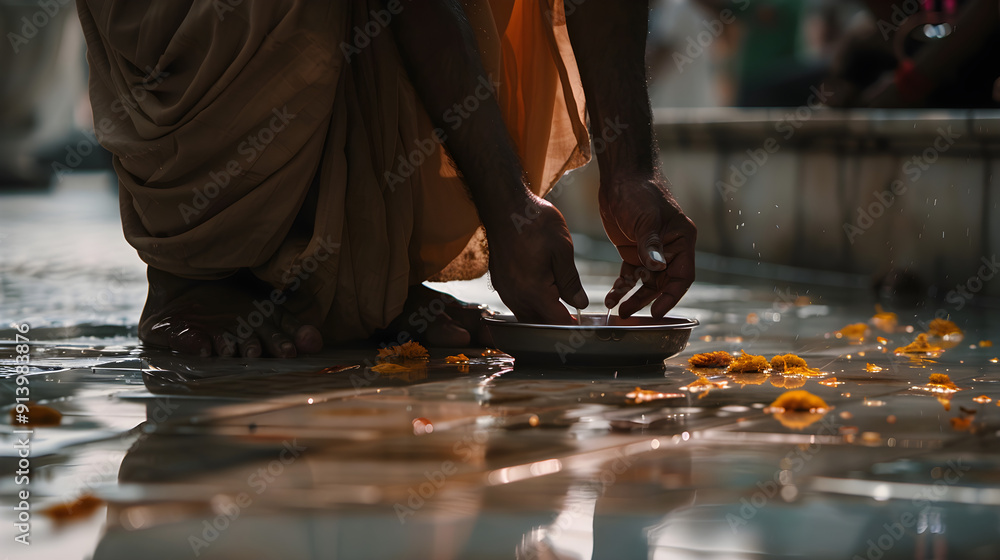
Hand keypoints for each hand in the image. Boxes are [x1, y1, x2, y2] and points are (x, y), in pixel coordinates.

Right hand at [486, 195, 587, 323]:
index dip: (571, 326)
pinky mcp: (500, 282)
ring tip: (560, 299)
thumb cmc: (534, 222)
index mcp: (533, 292)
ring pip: (526, 315)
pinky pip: (517, 302)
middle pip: (539, 323)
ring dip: (543, 313)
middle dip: (557, 321)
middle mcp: (515, 296)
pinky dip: (531, 303)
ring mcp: (504, 290)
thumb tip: (580, 304)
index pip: (555, 322)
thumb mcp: (562, 250)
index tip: (583, 324)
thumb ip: (570, 281)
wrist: (504, 205)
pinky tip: (542, 289)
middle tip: (575, 314)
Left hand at [599, 173, 695, 317]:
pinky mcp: (632, 250)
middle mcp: (669, 249)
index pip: (682, 276)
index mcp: (682, 241)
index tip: (657, 312)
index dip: (671, 297)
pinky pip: (630, 275)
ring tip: (618, 310)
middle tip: (629, 314)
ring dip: (632, 296)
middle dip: (646, 300)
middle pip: (662, 284)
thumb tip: (658, 268)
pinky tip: (611, 297)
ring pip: (645, 282)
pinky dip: (621, 287)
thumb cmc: (639, 192)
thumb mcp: (646, 219)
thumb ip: (650, 244)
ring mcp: (650, 251)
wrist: (620, 177)